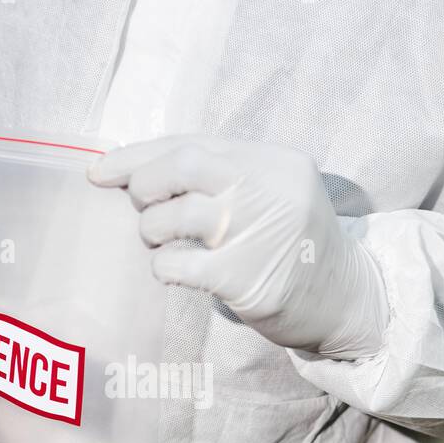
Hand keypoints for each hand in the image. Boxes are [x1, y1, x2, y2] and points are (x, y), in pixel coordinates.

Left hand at [88, 135, 386, 358]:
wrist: (343, 300)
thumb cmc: (289, 244)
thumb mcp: (270, 194)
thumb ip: (218, 176)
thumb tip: (132, 170)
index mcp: (275, 161)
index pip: (193, 142)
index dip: (138, 155)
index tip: (100, 170)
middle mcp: (272, 190)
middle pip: (182, 165)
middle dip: (144, 184)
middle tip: (144, 207)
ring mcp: (260, 234)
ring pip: (174, 216)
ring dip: (152, 230)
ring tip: (163, 241)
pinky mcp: (245, 278)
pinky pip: (176, 264)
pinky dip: (162, 266)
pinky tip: (174, 270)